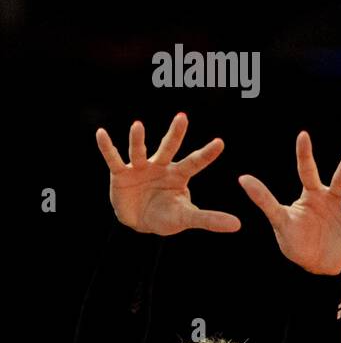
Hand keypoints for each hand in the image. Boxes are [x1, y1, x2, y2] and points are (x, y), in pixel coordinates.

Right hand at [95, 113, 240, 235]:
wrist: (139, 222)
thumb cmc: (166, 216)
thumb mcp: (187, 217)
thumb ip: (209, 219)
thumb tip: (238, 225)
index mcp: (179, 175)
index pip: (196, 162)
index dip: (207, 154)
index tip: (220, 143)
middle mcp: (161, 166)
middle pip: (169, 148)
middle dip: (175, 133)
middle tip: (183, 117)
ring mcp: (140, 168)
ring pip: (140, 151)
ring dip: (138, 140)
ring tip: (137, 125)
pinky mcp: (121, 174)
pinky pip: (113, 159)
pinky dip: (107, 147)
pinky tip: (101, 133)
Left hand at [238, 132, 340, 275]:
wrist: (313, 267)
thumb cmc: (294, 242)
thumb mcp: (279, 220)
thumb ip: (264, 199)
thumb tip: (242, 178)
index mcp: (312, 194)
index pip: (307, 170)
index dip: (304, 154)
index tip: (303, 135)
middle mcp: (332, 198)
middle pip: (340, 179)